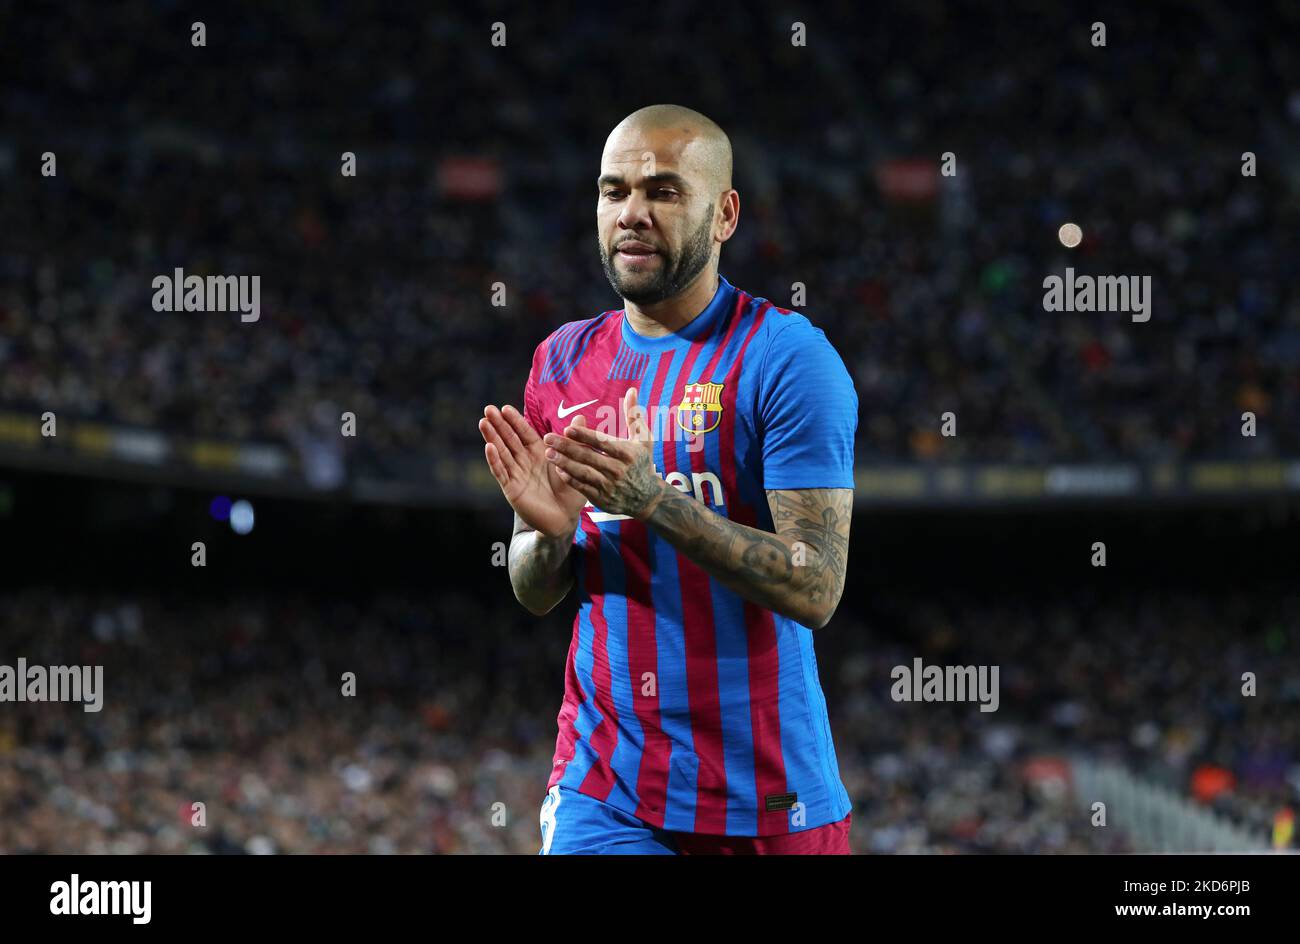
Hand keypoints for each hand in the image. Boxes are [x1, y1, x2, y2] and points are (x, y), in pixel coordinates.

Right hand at [479, 404, 586, 535]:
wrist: (566, 519)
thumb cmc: (571, 491)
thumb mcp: (575, 464)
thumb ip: (574, 441)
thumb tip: (581, 416)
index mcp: (539, 453)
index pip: (524, 433)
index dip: (515, 421)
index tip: (505, 407)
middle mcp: (525, 461)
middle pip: (509, 439)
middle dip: (499, 424)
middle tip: (489, 409)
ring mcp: (517, 474)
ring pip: (502, 453)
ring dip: (492, 437)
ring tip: (483, 422)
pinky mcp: (512, 489)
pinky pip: (502, 473)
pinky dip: (495, 460)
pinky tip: (489, 447)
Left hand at [543, 388, 666, 520]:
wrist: (648, 498)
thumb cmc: (642, 463)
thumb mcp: (643, 439)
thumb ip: (634, 415)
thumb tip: (632, 390)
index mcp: (627, 453)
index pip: (602, 443)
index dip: (585, 436)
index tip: (568, 428)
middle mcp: (618, 470)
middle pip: (589, 456)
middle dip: (567, 447)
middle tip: (548, 438)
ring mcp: (609, 486)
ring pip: (583, 473)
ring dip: (564, 463)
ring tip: (548, 453)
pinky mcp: (602, 499)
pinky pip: (583, 488)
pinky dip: (570, 479)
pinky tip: (558, 469)